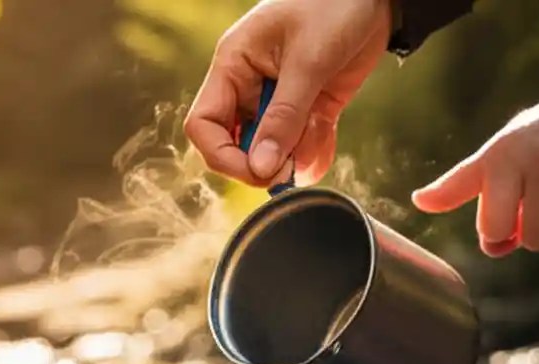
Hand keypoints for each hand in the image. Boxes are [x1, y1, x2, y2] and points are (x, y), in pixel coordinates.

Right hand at [184, 0, 393, 185]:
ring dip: (292, 157)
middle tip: (289, 168)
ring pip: (271, 149)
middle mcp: (249, 85)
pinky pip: (301, 143)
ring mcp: (279, 98)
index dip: (222, 155)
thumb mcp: (307, 61)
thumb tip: (261, 168)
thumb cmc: (334, 6)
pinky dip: (312, 152)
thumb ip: (284, 117)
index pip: (204, 124)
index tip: (256, 171)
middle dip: (262, 162)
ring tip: (316, 139)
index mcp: (234, 65)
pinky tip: (326, 141)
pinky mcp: (309, 106)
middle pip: (236, 143)